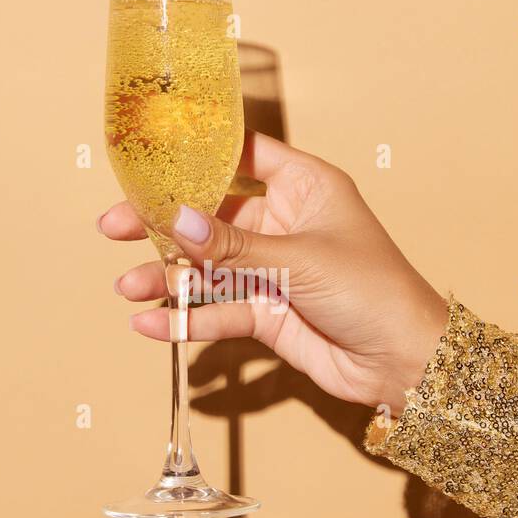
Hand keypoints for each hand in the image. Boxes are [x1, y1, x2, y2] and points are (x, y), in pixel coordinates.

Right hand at [97, 131, 447, 413]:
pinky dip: (187, 319)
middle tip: (113, 226)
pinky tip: (154, 325)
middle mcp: (284, 223)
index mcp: (305, 187)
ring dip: (168, 277)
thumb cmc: (374, 291)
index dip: (197, 156)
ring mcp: (273, 269)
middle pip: (211, 215)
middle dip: (163, 224)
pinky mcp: (266, 313)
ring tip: (128, 288)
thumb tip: (174, 219)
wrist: (404, 362)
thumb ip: (233, 246)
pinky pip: (218, 311)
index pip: (242, 156)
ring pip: (208, 267)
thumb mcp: (299, 260)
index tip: (148, 158)